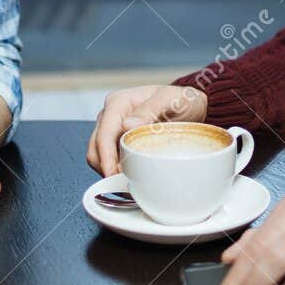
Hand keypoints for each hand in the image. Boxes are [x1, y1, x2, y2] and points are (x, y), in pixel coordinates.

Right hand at [86, 84, 207, 175]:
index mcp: (118, 102)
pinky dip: (115, 171)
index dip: (106, 157)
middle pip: (95, 147)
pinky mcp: (117, 141)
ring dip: (109, 171)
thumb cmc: (181, 100)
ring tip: (129, 183)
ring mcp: (112, 129)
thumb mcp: (171, 100)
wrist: (189, 106)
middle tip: (125, 184)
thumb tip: (127, 125)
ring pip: (98, 156)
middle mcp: (110, 115)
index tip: (113, 174)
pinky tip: (130, 177)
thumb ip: (150, 109)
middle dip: (106, 168)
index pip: (104, 134)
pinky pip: (109, 159)